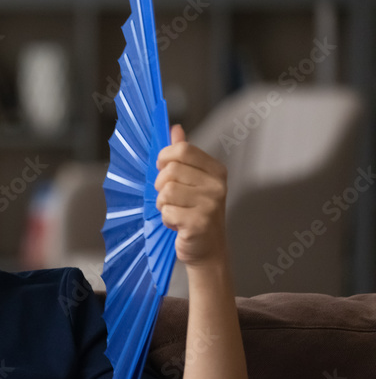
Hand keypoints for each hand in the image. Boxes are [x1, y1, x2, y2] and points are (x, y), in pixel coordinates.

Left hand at [154, 124, 228, 266]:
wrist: (208, 249)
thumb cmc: (196, 213)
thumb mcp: (193, 181)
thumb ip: (184, 156)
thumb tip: (175, 129)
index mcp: (215, 170)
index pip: (182, 150)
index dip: (164, 158)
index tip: (163, 169)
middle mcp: (216, 185)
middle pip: (170, 171)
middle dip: (161, 187)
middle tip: (171, 199)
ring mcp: (210, 204)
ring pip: (166, 192)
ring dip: (163, 205)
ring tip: (175, 212)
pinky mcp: (199, 223)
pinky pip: (167, 212)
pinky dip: (166, 220)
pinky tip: (178, 225)